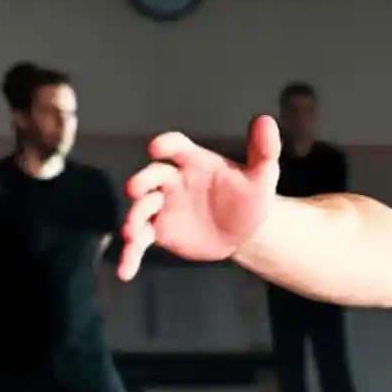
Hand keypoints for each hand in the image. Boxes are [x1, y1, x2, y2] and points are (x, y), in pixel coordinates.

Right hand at [118, 115, 281, 280]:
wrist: (245, 231)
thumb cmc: (250, 198)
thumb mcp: (262, 177)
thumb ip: (264, 150)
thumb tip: (266, 119)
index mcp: (194, 162)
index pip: (176, 148)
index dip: (166, 145)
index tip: (157, 148)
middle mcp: (172, 181)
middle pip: (151, 177)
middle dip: (142, 182)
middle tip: (135, 189)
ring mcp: (162, 206)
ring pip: (141, 210)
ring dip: (133, 219)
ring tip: (130, 234)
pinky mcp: (159, 231)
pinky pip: (140, 242)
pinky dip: (130, 255)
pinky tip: (125, 272)